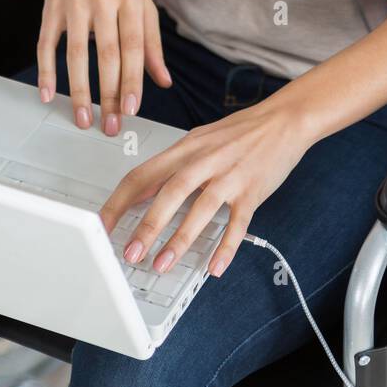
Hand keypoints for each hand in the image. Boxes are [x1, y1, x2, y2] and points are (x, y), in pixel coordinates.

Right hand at [37, 0, 170, 133]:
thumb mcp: (141, 3)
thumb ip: (152, 43)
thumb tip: (162, 82)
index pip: (133, 46)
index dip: (133, 79)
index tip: (131, 109)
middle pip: (106, 54)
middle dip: (108, 94)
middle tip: (110, 124)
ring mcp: (74, 3)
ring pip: (75, 53)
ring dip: (78, 90)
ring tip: (83, 118)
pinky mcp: (51, 8)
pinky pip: (46, 44)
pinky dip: (46, 71)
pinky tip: (48, 93)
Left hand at [99, 94, 312, 277]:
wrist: (284, 119)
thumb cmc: (240, 132)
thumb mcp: (200, 140)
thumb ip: (173, 165)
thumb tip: (143, 190)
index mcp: (186, 148)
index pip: (144, 174)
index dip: (120, 201)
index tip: (103, 225)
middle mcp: (205, 159)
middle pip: (170, 191)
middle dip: (147, 225)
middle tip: (131, 253)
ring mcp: (230, 175)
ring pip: (201, 207)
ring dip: (180, 239)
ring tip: (163, 263)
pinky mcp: (253, 190)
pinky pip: (238, 222)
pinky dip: (226, 246)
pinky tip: (215, 267)